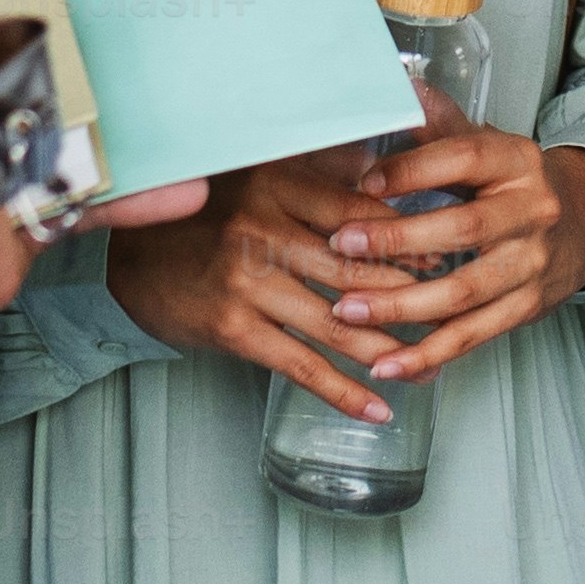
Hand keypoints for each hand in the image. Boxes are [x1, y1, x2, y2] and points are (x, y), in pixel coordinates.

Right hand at [108, 143, 424, 422]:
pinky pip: (300, 365)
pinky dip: (343, 391)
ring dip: (389, 350)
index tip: (445, 256)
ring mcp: (247, 282)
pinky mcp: (232, 327)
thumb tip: (387, 178)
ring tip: (431, 365)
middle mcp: (263, 229)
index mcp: (277, 183)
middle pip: (357, 271)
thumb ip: (315, 175)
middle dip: (414, 299)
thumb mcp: (256, 175)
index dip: (408, 239)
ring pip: (337, 323)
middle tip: (456, 316)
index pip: (361, 214)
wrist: (128, 254)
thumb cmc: (203, 212)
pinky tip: (377, 408)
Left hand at [328, 100, 584, 388]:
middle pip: (464, 229)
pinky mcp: (528, 306)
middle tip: (342, 247)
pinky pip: (474, 334)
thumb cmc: (511, 182)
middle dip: (397, 241)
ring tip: (347, 311)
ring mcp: (532, 263)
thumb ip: (438, 125)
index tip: (362, 182)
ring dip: (402, 307)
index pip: (464, 158)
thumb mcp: (484, 143)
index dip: (413, 170)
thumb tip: (398, 88)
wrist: (583, 222)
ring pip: (465, 291)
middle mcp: (532, 211)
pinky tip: (386, 364)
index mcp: (516, 160)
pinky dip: (428, 352)